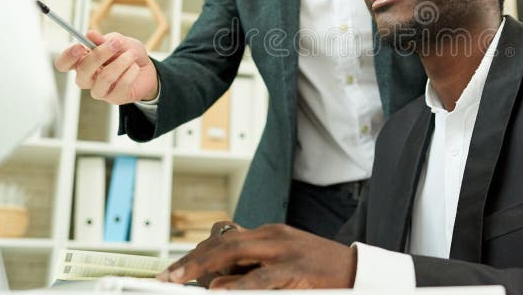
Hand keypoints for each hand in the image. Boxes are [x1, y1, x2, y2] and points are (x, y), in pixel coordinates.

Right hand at [54, 29, 158, 103]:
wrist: (148, 69)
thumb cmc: (128, 53)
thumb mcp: (120, 41)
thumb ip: (105, 39)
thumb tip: (90, 34)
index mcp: (82, 62)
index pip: (63, 64)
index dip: (68, 57)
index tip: (80, 46)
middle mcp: (87, 78)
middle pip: (83, 71)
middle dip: (100, 54)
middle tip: (116, 43)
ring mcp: (100, 90)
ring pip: (104, 78)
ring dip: (120, 63)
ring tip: (132, 54)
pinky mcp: (115, 98)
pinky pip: (121, 85)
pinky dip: (131, 72)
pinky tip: (135, 67)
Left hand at [157, 223, 356, 289]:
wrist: (357, 270)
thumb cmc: (319, 271)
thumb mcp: (283, 261)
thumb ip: (255, 265)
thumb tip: (218, 280)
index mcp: (269, 234)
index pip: (224, 238)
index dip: (196, 254)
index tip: (173, 270)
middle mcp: (272, 235)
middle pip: (222, 241)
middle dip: (191, 259)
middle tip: (166, 276)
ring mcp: (283, 249)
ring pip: (234, 250)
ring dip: (202, 265)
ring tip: (178, 279)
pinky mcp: (295, 268)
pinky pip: (261, 276)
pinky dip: (238, 283)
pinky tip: (219, 289)